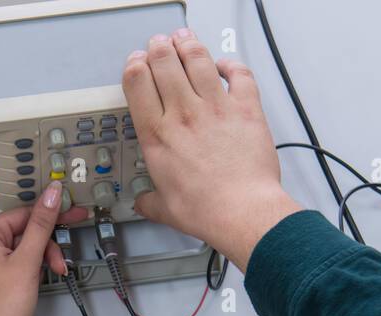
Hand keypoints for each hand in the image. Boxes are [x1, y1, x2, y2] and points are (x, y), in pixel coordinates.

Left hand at [0, 182, 87, 315]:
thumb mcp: (28, 262)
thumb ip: (41, 225)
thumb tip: (51, 195)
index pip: (24, 213)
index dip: (52, 215)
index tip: (73, 214)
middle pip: (22, 231)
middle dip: (45, 246)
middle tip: (60, 262)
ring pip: (18, 248)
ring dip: (38, 259)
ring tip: (48, 275)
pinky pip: (10, 261)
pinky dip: (26, 268)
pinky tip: (32, 281)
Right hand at [123, 29, 301, 270]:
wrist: (242, 211)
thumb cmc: (206, 210)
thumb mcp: (166, 209)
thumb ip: (150, 201)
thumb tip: (142, 203)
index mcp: (158, 136)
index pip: (137, 84)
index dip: (134, 66)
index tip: (136, 63)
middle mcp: (184, 114)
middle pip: (165, 63)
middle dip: (159, 48)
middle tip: (160, 45)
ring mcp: (216, 107)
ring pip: (198, 60)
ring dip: (189, 45)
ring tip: (185, 39)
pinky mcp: (245, 109)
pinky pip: (239, 74)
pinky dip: (232, 65)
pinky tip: (226, 65)